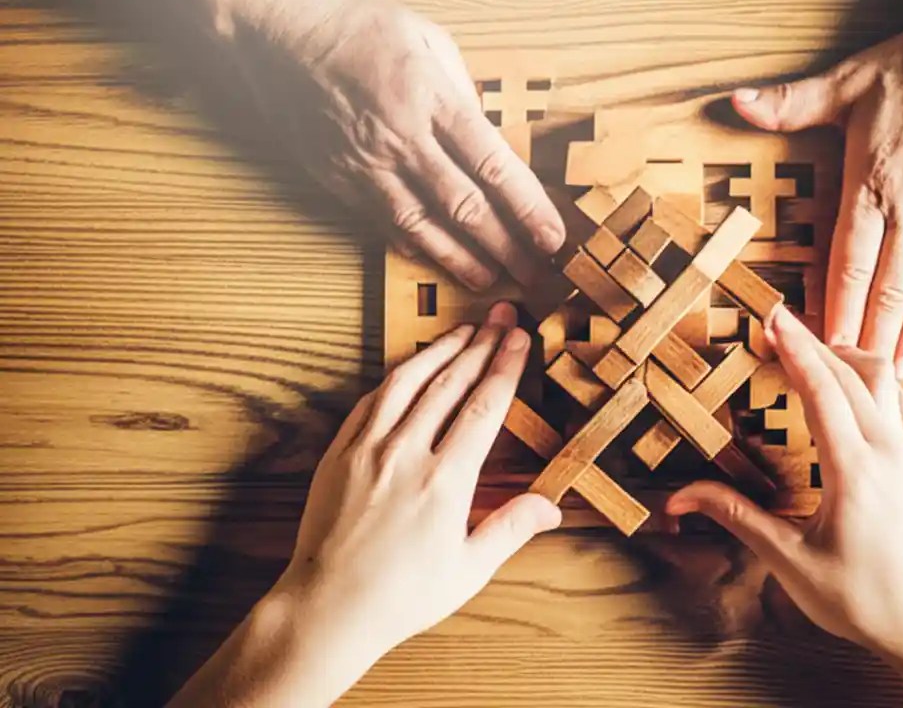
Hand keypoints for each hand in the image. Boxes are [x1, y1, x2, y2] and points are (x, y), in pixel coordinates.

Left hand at [169, 303, 560, 706]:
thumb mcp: (468, 570)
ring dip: (439, 351)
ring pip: (407, 383)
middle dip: (481, 344)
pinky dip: (395, 378)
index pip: (484, 407)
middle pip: (450, 383)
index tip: (521, 338)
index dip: (506, 367)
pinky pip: (370, 402)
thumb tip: (551, 506)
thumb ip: (510, 528)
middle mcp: (406, 455)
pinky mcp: (338, 455)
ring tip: (464, 330)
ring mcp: (367, 451)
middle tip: (502, 317)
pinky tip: (410, 369)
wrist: (328, 608)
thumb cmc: (401, 598)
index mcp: (446, 482)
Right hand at [208, 0, 563, 288]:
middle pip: (465, 207)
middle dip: (507, 247)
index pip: (493, 166)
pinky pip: (384, 221)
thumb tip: (488, 135)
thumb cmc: (358, 23)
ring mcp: (366, 163)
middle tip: (536, 276)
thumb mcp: (428, 39)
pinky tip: (438, 261)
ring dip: (462, 260)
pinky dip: (415, 246)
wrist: (278, 28)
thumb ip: (461, 92)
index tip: (553, 237)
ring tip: (492, 281)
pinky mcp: (338, 178)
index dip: (528, 208)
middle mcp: (401, 138)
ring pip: (423, 226)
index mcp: (431, 98)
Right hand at [668, 307, 902, 706]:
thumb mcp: (791, 562)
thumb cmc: (866, 601)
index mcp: (855, 470)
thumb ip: (738, 518)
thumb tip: (681, 499)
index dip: (795, 349)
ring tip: (819, 354)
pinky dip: (880, 386)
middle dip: (815, 344)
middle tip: (782, 326)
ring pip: (888, 383)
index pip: (822, 389)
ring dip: (852, 360)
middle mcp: (891, 452)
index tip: (773, 318)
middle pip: (853, 374)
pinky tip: (861, 395)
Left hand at [732, 0, 902, 377]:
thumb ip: (792, 103)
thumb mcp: (846, 82)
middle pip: (887, 288)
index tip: (827, 346)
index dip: (837, 309)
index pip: (848, 262)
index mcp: (871, 184)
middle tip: (861, 378)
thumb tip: (739, 102)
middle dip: (872, 338)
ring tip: (902, 370)